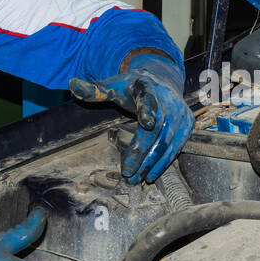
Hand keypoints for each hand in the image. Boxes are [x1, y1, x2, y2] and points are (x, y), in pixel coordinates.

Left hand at [69, 52, 192, 183]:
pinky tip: (151, 175)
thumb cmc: (135, 87)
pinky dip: (163, 163)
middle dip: (142, 153)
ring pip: (167, 143)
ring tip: (136, 179)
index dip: (148, 110)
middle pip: (156, 130)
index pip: (149, 99)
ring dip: (152, 164)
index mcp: (149, 88)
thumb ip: (96, 89)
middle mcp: (169, 102)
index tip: (145, 122)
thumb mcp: (116, 84)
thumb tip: (72, 85)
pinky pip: (176, 148)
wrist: (163, 81)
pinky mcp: (186, 126)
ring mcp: (180, 115)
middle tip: (128, 173)